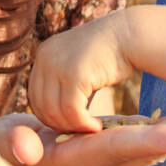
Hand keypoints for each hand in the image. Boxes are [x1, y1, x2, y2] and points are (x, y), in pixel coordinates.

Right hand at [0, 102, 165, 165]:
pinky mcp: (123, 146)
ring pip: (161, 140)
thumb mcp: (5, 149)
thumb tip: (25, 147)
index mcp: (79, 160)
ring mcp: (118, 155)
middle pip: (152, 145)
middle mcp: (105, 163)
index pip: (120, 149)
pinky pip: (158, 134)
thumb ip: (13, 145)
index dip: (151, 141)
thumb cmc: (8, 154)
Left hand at [28, 12, 135, 133]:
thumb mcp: (78, 63)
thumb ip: (65, 81)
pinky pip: (71, 110)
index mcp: (44, 54)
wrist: (130, 35)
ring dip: (73, 127)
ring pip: (54, 111)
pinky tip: (96, 126)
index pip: (35, 95)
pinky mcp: (74, 74)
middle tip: (80, 131)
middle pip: (40, 105)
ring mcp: (57, 65)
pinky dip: (83, 124)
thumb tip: (58, 112)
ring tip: (90, 129)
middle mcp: (45, 57)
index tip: (70, 124)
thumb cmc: (112, 54)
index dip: (50, 115)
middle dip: (59, 124)